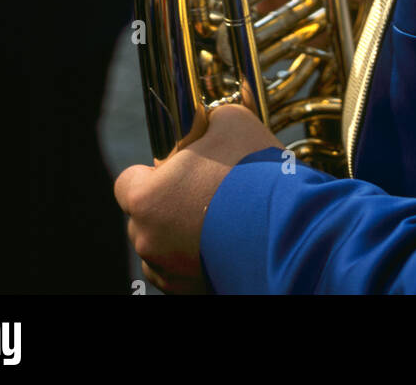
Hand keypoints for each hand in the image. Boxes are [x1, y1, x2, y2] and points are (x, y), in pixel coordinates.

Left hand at [114, 103, 281, 294]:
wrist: (288, 227)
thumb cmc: (252, 172)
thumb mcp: (231, 122)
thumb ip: (209, 124)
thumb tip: (212, 125)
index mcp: (146, 198)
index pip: (127, 184)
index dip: (150, 174)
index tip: (176, 170)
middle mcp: (148, 240)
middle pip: (145, 219)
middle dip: (168, 207)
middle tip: (203, 194)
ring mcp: (169, 272)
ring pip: (162, 252)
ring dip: (180, 239)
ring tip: (218, 224)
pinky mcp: (193, 293)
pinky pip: (184, 275)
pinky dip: (198, 263)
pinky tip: (225, 246)